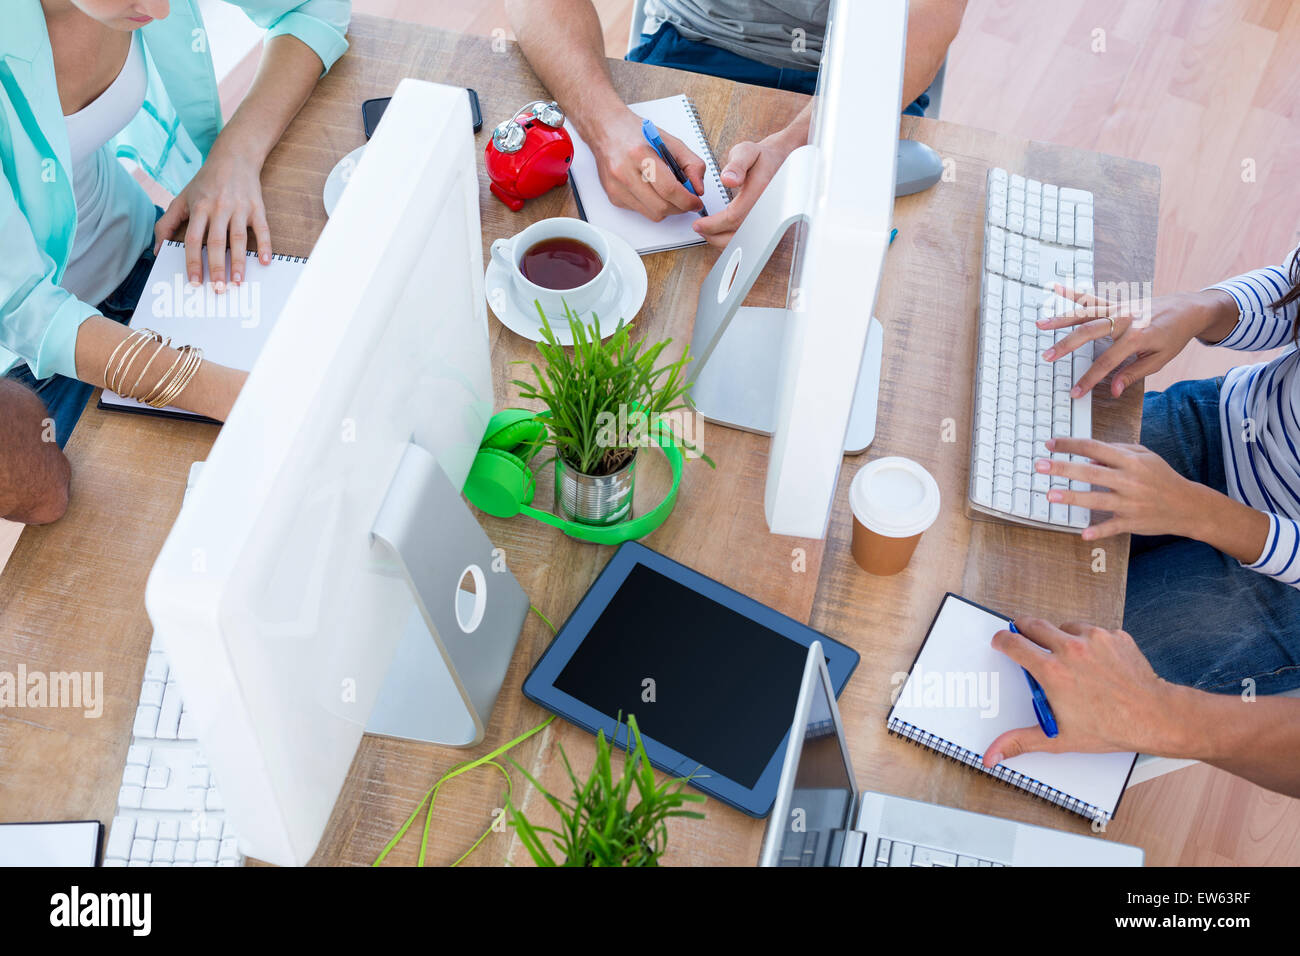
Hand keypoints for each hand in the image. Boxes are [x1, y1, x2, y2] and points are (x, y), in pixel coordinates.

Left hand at [154, 145, 271, 291]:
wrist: (234, 157)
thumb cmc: (206, 182)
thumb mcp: (182, 199)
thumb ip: (166, 224)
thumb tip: (158, 251)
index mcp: (199, 208)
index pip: (194, 240)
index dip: (193, 262)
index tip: (195, 282)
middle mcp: (219, 208)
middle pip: (217, 242)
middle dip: (217, 268)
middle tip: (218, 289)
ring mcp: (239, 208)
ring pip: (239, 239)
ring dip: (239, 262)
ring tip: (238, 282)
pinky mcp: (257, 207)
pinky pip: (262, 229)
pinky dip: (265, 246)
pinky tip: (264, 262)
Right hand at [587, 108, 704, 220]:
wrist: (606, 130)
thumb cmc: (637, 134)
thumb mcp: (671, 141)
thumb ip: (691, 164)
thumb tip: (698, 189)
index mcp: (640, 154)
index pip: (669, 189)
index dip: (687, 200)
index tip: (696, 202)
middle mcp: (625, 172)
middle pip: (661, 207)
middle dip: (680, 208)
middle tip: (687, 201)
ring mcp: (617, 187)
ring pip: (652, 214)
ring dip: (667, 209)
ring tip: (670, 194)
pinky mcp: (613, 197)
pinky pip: (641, 211)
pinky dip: (652, 205)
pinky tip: (651, 190)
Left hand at [693, 127, 798, 246]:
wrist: (779, 161)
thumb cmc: (761, 158)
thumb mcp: (746, 152)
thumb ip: (737, 164)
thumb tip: (728, 179)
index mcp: (760, 191)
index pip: (734, 216)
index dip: (714, 224)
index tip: (699, 224)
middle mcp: (767, 207)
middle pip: (739, 233)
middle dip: (716, 236)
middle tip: (700, 230)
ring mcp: (770, 218)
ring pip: (746, 240)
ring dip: (724, 241)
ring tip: (708, 234)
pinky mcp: (769, 223)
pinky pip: (751, 239)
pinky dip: (735, 241)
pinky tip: (722, 235)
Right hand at [983, 617, 1183, 763]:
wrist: (1155, 717)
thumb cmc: (1111, 728)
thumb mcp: (1059, 738)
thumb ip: (1020, 742)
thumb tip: (993, 754)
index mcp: (1051, 670)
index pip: (1013, 643)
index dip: (1002, 640)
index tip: (1001, 642)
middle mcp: (1070, 649)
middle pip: (1033, 624)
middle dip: (1022, 628)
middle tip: (1022, 637)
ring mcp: (1094, 639)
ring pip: (1063, 626)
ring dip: (1058, 635)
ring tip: (1064, 655)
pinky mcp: (1114, 636)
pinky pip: (1092, 631)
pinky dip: (1087, 641)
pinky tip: (1092, 659)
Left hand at [1036, 436, 1203, 540]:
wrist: (1188, 505)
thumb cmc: (1161, 477)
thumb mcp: (1144, 456)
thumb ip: (1117, 451)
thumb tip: (1087, 455)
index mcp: (1130, 461)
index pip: (1094, 447)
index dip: (1070, 445)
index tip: (1050, 444)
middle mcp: (1129, 480)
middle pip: (1090, 472)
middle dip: (1063, 468)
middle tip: (1040, 466)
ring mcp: (1130, 503)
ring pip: (1097, 499)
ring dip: (1073, 497)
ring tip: (1051, 494)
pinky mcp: (1133, 522)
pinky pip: (1113, 528)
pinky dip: (1099, 531)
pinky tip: (1083, 534)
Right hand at [1039, 287, 1236, 397]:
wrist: (1188, 309)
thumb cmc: (1174, 336)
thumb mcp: (1159, 360)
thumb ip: (1134, 374)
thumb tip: (1114, 390)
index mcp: (1136, 337)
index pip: (1107, 362)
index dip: (1089, 379)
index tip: (1075, 392)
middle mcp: (1124, 319)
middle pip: (1088, 333)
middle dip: (1065, 346)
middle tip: (1046, 357)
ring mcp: (1118, 308)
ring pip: (1085, 314)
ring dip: (1061, 319)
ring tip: (1040, 325)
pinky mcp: (1116, 302)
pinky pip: (1091, 297)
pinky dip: (1072, 292)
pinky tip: (1055, 287)